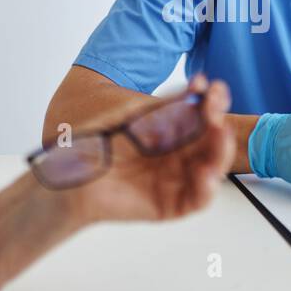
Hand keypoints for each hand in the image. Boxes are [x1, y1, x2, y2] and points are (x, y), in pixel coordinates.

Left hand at [75, 74, 235, 222]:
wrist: (70, 174)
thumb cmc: (97, 144)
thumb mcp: (133, 117)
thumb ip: (165, 105)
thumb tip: (198, 85)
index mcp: (172, 135)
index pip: (202, 120)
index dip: (212, 105)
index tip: (215, 89)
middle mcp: (178, 158)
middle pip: (210, 145)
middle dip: (218, 128)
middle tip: (217, 115)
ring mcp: (176, 182)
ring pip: (210, 170)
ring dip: (219, 154)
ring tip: (219, 136)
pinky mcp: (169, 205)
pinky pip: (196, 200)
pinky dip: (206, 189)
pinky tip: (207, 174)